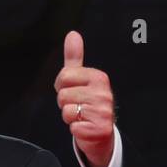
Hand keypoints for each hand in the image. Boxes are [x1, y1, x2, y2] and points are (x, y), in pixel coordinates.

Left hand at [54, 30, 114, 166]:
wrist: (101, 132)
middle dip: (65, 103)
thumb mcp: (81, 78)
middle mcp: (104, 93)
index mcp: (99, 77)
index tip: (72, 92)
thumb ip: (74, 58)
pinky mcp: (100, 128)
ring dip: (69, 117)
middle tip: (78, 107)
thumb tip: (72, 34)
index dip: (62, 86)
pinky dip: (75, 130)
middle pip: (63, 95)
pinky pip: (73, 127)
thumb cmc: (87, 104)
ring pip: (67, 111)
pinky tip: (84, 127)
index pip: (64, 76)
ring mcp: (103, 111)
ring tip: (81, 116)